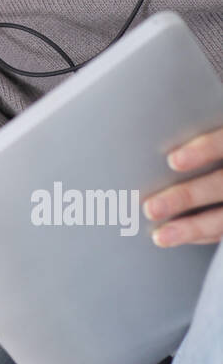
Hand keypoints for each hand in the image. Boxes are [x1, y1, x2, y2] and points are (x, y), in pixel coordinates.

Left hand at [142, 126, 222, 245]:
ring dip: (192, 228)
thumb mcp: (214, 127)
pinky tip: (179, 236)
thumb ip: (198, 131)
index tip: (173, 161)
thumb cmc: (216, 145)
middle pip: (221, 184)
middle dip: (186, 197)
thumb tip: (149, 130)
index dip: (203, 150)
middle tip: (151, 207)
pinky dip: (203, 235)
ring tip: (160, 236)